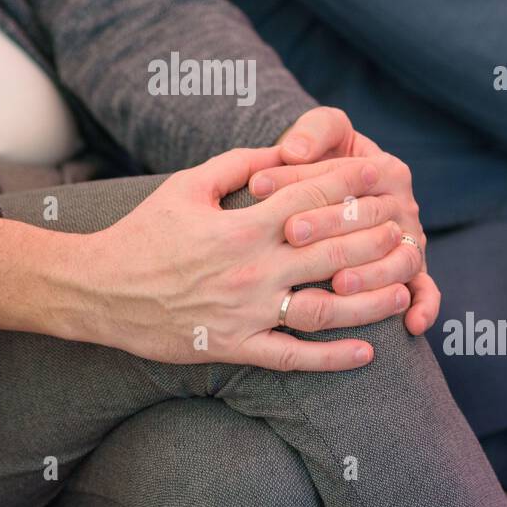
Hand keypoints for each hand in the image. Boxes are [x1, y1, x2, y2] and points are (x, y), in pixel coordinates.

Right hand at [79, 145, 414, 370]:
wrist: (97, 290)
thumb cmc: (143, 233)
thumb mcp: (187, 186)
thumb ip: (238, 164)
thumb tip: (283, 148)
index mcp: (242, 225)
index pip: (313, 198)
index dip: (353, 183)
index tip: (383, 173)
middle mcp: (252, 269)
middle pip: (332, 251)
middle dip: (376, 236)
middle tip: (408, 227)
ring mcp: (246, 312)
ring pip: (326, 307)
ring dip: (371, 300)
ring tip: (404, 288)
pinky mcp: (234, 347)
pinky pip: (292, 357)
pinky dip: (332, 357)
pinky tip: (366, 351)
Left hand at [254, 107, 437, 335]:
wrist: (328, 195)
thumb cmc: (320, 162)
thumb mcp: (318, 134)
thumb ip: (310, 134)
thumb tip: (294, 151)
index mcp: (386, 169)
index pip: (349, 174)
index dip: (306, 179)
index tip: (261, 185)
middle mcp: (403, 206)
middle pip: (372, 219)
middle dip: (330, 227)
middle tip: (292, 233)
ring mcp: (408, 241)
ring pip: (401, 259)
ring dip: (374, 274)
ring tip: (340, 283)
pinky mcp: (410, 273)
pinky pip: (426, 290)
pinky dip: (425, 306)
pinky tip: (410, 324)